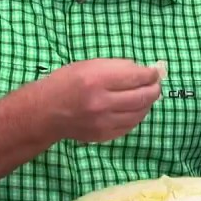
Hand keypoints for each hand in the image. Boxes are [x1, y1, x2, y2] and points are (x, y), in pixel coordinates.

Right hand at [44, 59, 163, 142]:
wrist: (45, 112)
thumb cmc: (67, 82)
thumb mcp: (90, 65)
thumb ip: (117, 67)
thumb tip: (143, 70)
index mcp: (98, 80)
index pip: (137, 77)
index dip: (151, 74)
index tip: (155, 72)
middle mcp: (102, 102)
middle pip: (142, 97)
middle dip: (154, 89)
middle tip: (156, 85)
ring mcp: (104, 122)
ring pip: (139, 113)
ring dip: (148, 103)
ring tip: (147, 96)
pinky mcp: (104, 135)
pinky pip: (130, 126)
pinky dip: (137, 116)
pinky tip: (136, 109)